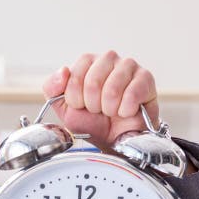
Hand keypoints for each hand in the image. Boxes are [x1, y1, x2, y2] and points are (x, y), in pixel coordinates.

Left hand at [42, 51, 158, 151]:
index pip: (74, 75)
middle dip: (92, 105)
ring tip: (112, 111)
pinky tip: (126, 111)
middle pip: (92, 81)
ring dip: (109, 108)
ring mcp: (129, 66)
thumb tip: (64, 71)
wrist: (112, 139)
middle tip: (98, 110)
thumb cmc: (90, 121)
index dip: (75, 98)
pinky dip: (125, 110)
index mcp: (87, 62)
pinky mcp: (146, 79)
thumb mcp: (64, 107)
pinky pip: (132, 93)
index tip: (81, 106)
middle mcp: (108, 59)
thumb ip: (52, 88)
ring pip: (112, 88)